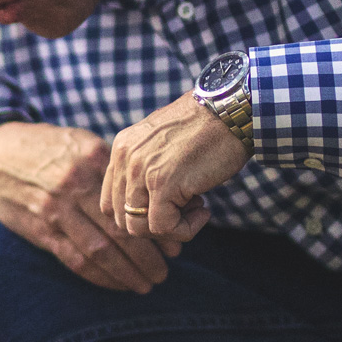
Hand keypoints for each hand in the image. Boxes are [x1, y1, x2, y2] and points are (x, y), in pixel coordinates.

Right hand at [0, 121, 174, 292]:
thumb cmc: (47, 148)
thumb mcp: (81, 143)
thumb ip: (111, 168)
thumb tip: (151, 196)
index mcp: (92, 160)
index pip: (133, 202)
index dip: (157, 230)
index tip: (174, 246)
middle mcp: (75, 185)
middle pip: (121, 231)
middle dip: (148, 258)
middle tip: (165, 272)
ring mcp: (55, 210)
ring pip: (101, 251)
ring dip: (128, 273)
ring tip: (147, 284)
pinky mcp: (40, 230)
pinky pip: (75, 260)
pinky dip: (100, 277)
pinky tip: (118, 284)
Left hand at [101, 94, 247, 245]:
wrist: (231, 112)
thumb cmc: (207, 129)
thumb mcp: (164, 144)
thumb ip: (148, 168)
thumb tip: (149, 208)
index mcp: (122, 149)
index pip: (110, 202)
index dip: (138, 214)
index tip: (167, 207)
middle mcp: (125, 159)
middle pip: (122, 217)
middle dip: (154, 223)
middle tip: (185, 208)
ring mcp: (141, 171)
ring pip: (139, 227)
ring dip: (170, 227)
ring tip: (196, 207)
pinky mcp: (162, 184)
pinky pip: (163, 227)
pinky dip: (185, 229)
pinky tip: (204, 211)